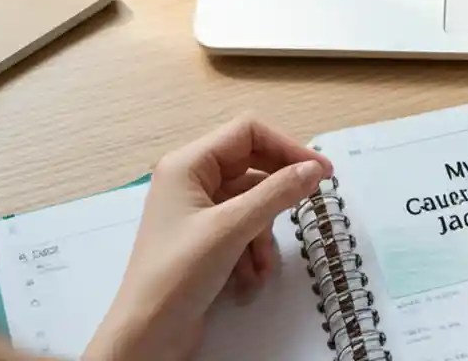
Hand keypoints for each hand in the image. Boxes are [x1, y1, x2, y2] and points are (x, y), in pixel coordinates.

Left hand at [83, 115, 332, 360]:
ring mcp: (197, 210)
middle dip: (278, 194)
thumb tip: (314, 168)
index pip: (247, 133)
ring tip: (263, 264)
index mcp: (187, 165)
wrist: (147, 334)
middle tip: (312, 204)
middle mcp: (190, 180)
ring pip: (252, 202)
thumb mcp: (232, 228)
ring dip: (265, 233)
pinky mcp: (204, 238)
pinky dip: (253, 250)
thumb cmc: (178, 274)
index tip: (320, 171)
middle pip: (252, 167)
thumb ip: (277, 193)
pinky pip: (242, 228)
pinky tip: (250, 277)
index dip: (287, 147)